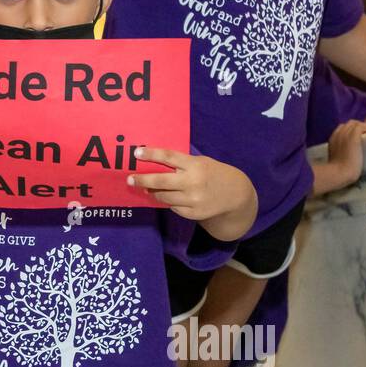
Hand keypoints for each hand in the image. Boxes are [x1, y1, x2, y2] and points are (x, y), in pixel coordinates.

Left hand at [127, 147, 254, 224]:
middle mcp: (192, 182)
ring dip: (153, 192)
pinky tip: (170, 197)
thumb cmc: (214, 173)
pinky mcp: (192, 213)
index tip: (136, 153)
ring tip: (147, 188)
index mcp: (195, 165)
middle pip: (160, 180)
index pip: (168, 157)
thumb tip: (154, 166)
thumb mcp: (201, 162)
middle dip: (142, 180)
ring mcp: (192, 199)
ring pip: (163, 196)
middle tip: (129, 179)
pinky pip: (172, 207)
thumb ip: (182, 164)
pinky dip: (168, 201)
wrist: (235, 195)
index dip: (151, 154)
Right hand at [326, 120, 365, 184]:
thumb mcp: (337, 160)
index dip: (351, 131)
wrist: (338, 173)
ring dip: (364, 127)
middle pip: (349, 124)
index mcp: (332, 140)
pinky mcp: (353, 137)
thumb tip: (350, 156)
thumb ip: (341, 154)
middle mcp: (337, 134)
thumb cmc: (338, 172)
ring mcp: (344, 135)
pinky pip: (362, 126)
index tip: (358, 137)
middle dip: (358, 127)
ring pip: (355, 123)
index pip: (342, 128)